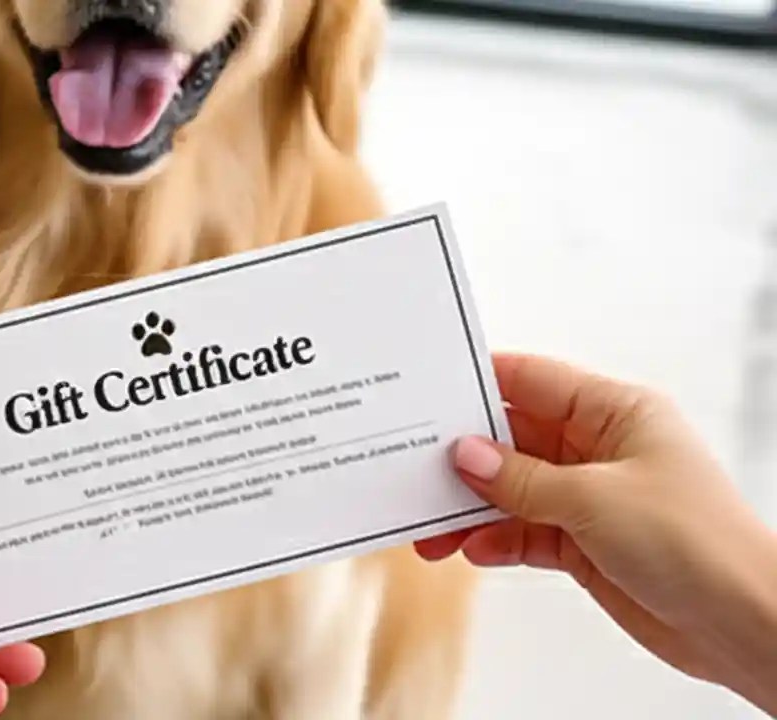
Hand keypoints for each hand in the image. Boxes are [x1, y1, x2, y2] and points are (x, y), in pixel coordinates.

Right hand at [416, 354, 776, 712]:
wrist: (743, 623)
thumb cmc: (699, 543)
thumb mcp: (595, 499)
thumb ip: (522, 478)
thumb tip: (467, 455)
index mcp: (617, 413)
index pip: (534, 380)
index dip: (481, 384)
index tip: (431, 392)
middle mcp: (601, 449)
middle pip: (514, 438)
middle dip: (466, 457)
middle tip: (417, 468)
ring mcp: (591, 497)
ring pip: (513, 490)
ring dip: (472, 507)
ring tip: (433, 526)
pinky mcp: (585, 543)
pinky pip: (524, 531)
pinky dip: (495, 539)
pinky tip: (471, 548)